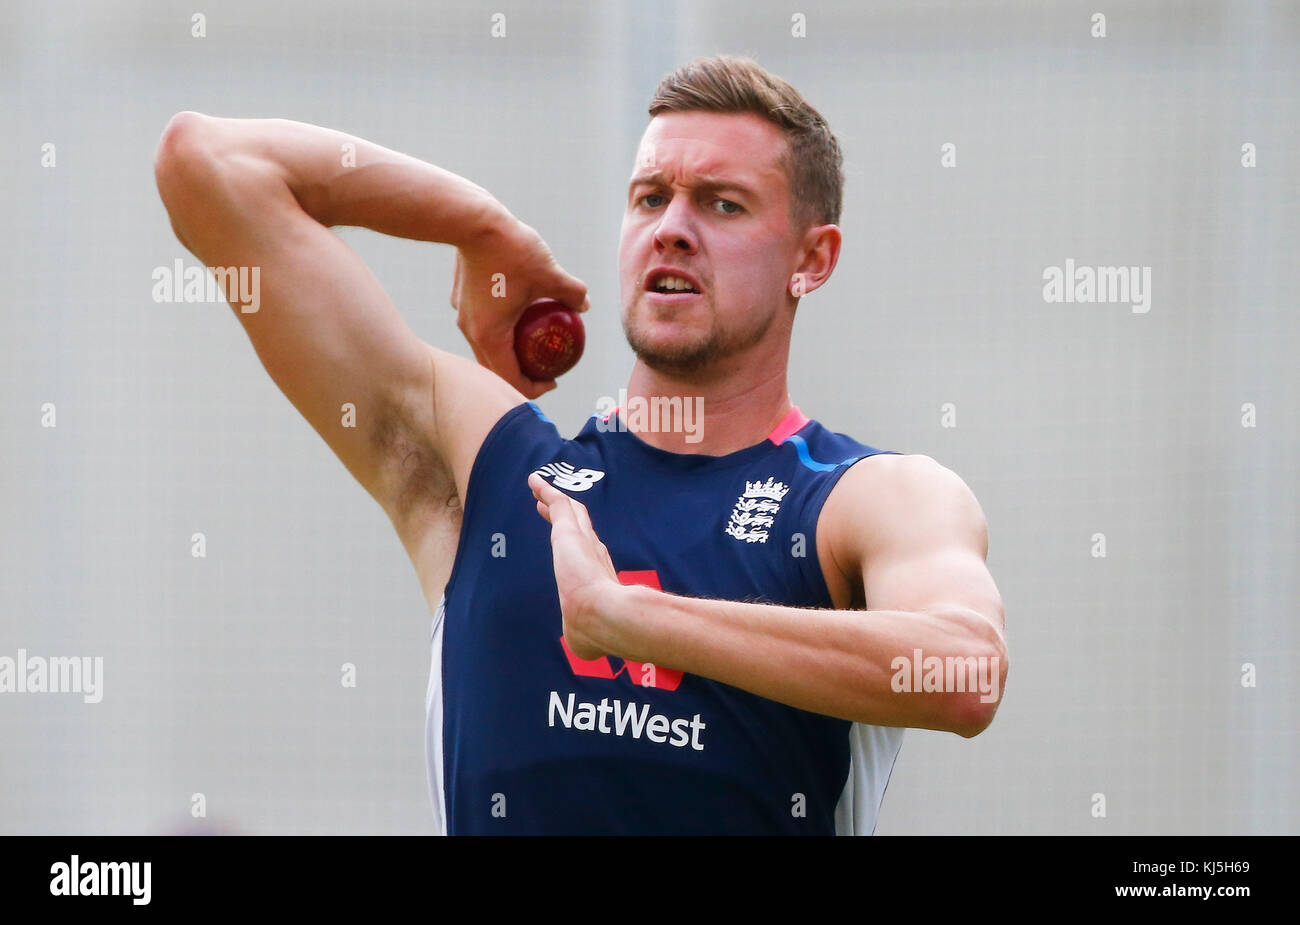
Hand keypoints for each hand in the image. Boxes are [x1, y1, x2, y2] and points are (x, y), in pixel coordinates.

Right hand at [451, 213, 588, 397]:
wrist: (472, 220)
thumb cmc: (511, 249)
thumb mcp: (550, 273)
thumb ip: (571, 292)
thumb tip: (586, 305)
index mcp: (490, 336)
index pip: (511, 379)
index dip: (534, 388)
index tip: (553, 380)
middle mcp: (471, 331)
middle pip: (496, 367)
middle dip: (521, 374)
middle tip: (545, 370)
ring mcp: (463, 315)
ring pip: (487, 346)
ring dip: (509, 351)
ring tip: (533, 344)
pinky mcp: (462, 298)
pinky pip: (482, 324)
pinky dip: (500, 328)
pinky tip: (519, 312)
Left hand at [528, 472, 619, 660]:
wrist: (605, 618)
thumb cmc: (598, 630)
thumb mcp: (589, 635)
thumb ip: (588, 639)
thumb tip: (588, 653)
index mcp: (597, 576)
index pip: (587, 554)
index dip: (579, 543)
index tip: (569, 537)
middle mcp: (593, 554)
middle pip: (577, 528)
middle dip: (566, 516)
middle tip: (552, 504)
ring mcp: (582, 541)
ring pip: (566, 512)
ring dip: (553, 500)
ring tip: (540, 488)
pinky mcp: (569, 531)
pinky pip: (556, 502)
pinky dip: (546, 490)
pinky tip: (534, 481)